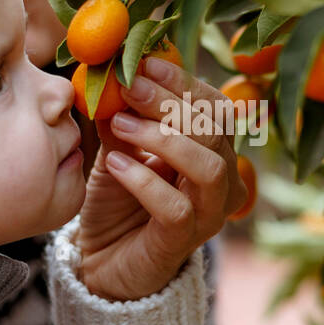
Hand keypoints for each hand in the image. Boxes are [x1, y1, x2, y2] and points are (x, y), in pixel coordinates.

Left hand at [74, 57, 247, 300]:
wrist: (100, 260)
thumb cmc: (116, 202)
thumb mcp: (118, 149)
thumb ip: (123, 117)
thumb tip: (114, 72)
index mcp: (214, 151)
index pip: (216, 108)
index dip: (185, 83)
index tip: (145, 64)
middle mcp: (223, 182)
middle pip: (214, 131)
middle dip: (170, 103)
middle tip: (129, 88)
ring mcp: (208, 215)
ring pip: (207, 167)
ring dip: (163, 138)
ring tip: (120, 125)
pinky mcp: (183, 242)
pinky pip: (176, 207)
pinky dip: (144, 180)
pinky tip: (115, 164)